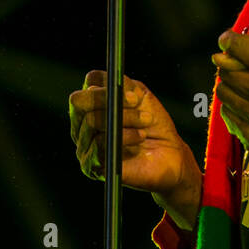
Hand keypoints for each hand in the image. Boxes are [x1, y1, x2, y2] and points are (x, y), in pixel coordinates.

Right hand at [68, 71, 198, 209]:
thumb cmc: (153, 125)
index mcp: (92, 104)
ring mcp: (84, 145)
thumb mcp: (141, 97)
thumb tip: (103, 83)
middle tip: (137, 103)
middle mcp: (82, 124)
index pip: (86, 85)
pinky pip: (98, 144)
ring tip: (145, 125)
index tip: (134, 94)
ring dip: (125, 119)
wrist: (169, 155)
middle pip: (80, 102)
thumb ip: (123, 85)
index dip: (106, 85)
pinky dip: (123, 137)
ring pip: (92, 121)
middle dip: (111, 100)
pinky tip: (139, 138)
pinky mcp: (90, 165)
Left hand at [212, 30, 248, 165]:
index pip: (238, 47)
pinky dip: (234, 107)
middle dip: (231, 65)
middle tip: (243, 68)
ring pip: (223, 92)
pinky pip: (226, 113)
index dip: (229, 41)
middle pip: (226, 70)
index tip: (228, 42)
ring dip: (232, 86)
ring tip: (248, 88)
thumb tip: (220, 53)